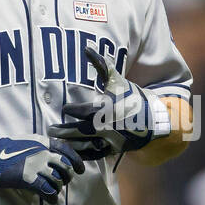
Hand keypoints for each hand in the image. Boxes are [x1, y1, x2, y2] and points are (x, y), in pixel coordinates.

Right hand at [0, 135, 84, 197]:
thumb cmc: (7, 149)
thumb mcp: (28, 141)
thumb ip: (42, 146)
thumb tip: (54, 155)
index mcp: (44, 142)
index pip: (67, 151)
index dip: (77, 162)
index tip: (80, 170)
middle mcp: (43, 153)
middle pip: (65, 167)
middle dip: (67, 177)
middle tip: (63, 182)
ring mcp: (37, 166)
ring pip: (57, 181)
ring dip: (57, 188)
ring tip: (52, 190)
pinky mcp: (30, 179)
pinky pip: (47, 191)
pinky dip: (51, 197)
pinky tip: (50, 199)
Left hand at [47, 46, 169, 159]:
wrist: (153, 119)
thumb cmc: (133, 97)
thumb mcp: (118, 80)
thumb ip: (101, 65)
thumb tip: (87, 48)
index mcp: (108, 108)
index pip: (83, 110)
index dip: (72, 110)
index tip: (65, 109)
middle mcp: (108, 125)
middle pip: (79, 130)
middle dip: (63, 131)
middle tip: (50, 130)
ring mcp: (111, 139)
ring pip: (85, 145)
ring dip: (69, 145)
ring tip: (56, 143)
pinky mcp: (113, 150)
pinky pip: (94, 155)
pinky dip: (81, 155)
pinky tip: (70, 153)